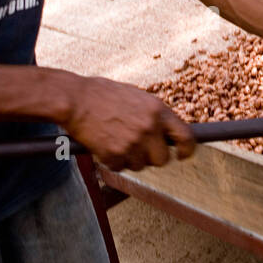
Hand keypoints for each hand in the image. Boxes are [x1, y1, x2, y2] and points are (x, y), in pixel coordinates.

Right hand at [63, 77, 195, 170]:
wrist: (75, 100)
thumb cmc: (103, 94)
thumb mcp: (137, 97)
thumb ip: (153, 115)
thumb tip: (165, 132)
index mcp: (158, 110)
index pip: (185, 136)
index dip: (187, 149)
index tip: (183, 154)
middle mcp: (149, 128)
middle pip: (162, 159)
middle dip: (152, 157)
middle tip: (139, 149)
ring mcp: (132, 143)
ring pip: (140, 166)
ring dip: (130, 159)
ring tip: (116, 141)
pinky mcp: (114, 155)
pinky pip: (120, 167)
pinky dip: (112, 161)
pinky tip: (104, 145)